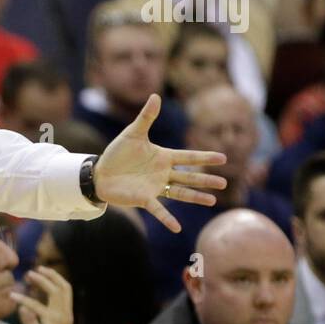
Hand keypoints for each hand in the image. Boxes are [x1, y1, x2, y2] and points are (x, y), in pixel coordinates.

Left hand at [11, 265, 73, 323]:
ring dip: (40, 281)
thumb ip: (32, 320)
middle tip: (33, 270)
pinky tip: (13, 295)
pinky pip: (36, 307)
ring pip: (54, 292)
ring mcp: (60, 318)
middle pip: (63, 287)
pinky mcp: (51, 323)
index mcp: (66, 314)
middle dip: (49, 275)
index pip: (66, 290)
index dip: (55, 278)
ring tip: (27, 276)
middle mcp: (66, 314)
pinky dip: (24, 299)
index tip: (43, 270)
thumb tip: (22, 309)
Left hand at [93, 94, 226, 232]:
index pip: (188, 157)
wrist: (100, 172)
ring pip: (180, 193)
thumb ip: (146, 117)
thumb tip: (155, 95)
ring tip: (212, 202)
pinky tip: (178, 228)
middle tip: (224, 183)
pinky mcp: (144, 199)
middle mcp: (163, 173)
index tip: (222, 158)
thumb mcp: (132, 133)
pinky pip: (158, 210)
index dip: (204, 158)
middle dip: (205, 180)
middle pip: (188, 177)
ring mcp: (155, 187)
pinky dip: (167, 219)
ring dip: (195, 197)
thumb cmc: (117, 153)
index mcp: (163, 157)